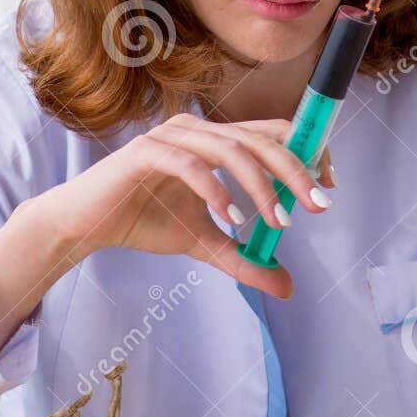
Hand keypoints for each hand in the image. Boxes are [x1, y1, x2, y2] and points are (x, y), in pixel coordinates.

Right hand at [52, 114, 334, 299]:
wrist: (89, 224)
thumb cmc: (146, 221)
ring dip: (260, 185)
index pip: (271, 132)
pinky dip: (214, 190)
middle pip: (259, 138)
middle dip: (294, 170)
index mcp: (215, 140)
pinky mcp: (146, 151)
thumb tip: (287, 286)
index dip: (304, 150)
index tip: (328, 183)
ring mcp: (171, 136)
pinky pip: (190, 164)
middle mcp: (198, 130)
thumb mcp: (206, 244)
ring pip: (230, 147)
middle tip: (318, 204)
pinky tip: (230, 218)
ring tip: (277, 221)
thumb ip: (245, 259)